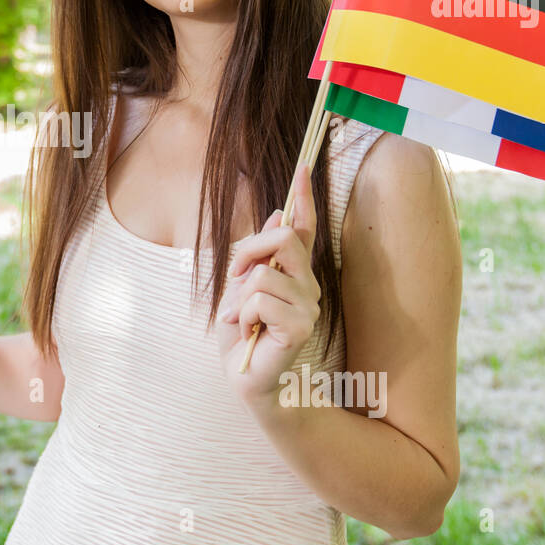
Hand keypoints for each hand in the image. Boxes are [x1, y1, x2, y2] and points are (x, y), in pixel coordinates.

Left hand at [215, 160, 321, 414]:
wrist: (247, 378)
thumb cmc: (244, 335)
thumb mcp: (243, 288)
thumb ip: (258, 257)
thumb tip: (275, 214)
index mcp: (294, 272)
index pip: (303, 227)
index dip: (304, 196)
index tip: (303, 166)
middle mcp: (308, 284)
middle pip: (281, 238)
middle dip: (247, 252)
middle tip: (235, 279)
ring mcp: (309, 306)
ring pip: (263, 274)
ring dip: (239, 298)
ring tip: (240, 319)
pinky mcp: (302, 326)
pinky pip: (260, 300)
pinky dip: (242, 316)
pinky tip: (248, 332)